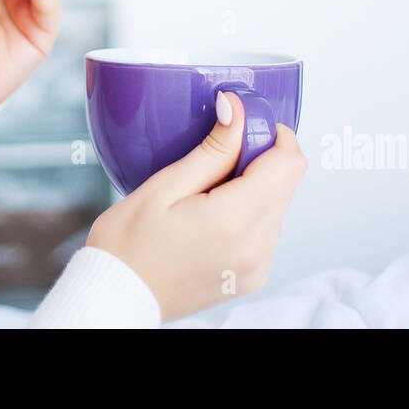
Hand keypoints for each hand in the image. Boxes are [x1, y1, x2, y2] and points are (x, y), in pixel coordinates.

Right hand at [85, 91, 307, 323]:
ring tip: (207, 191)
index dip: (274, 135)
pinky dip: (249, 212)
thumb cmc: (127, 246)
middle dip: (261, 159)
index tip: (248, 125)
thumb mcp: (163, 186)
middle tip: (217, 156)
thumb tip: (238, 110)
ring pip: (278, 205)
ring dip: (254, 187)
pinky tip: (212, 213)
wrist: (118, 297)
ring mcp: (257, 267)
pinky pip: (267, 230)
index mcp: (232, 221)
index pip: (289, 164)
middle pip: (287, 183)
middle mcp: (255, 249)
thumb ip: (212, 150)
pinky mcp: (253, 277)